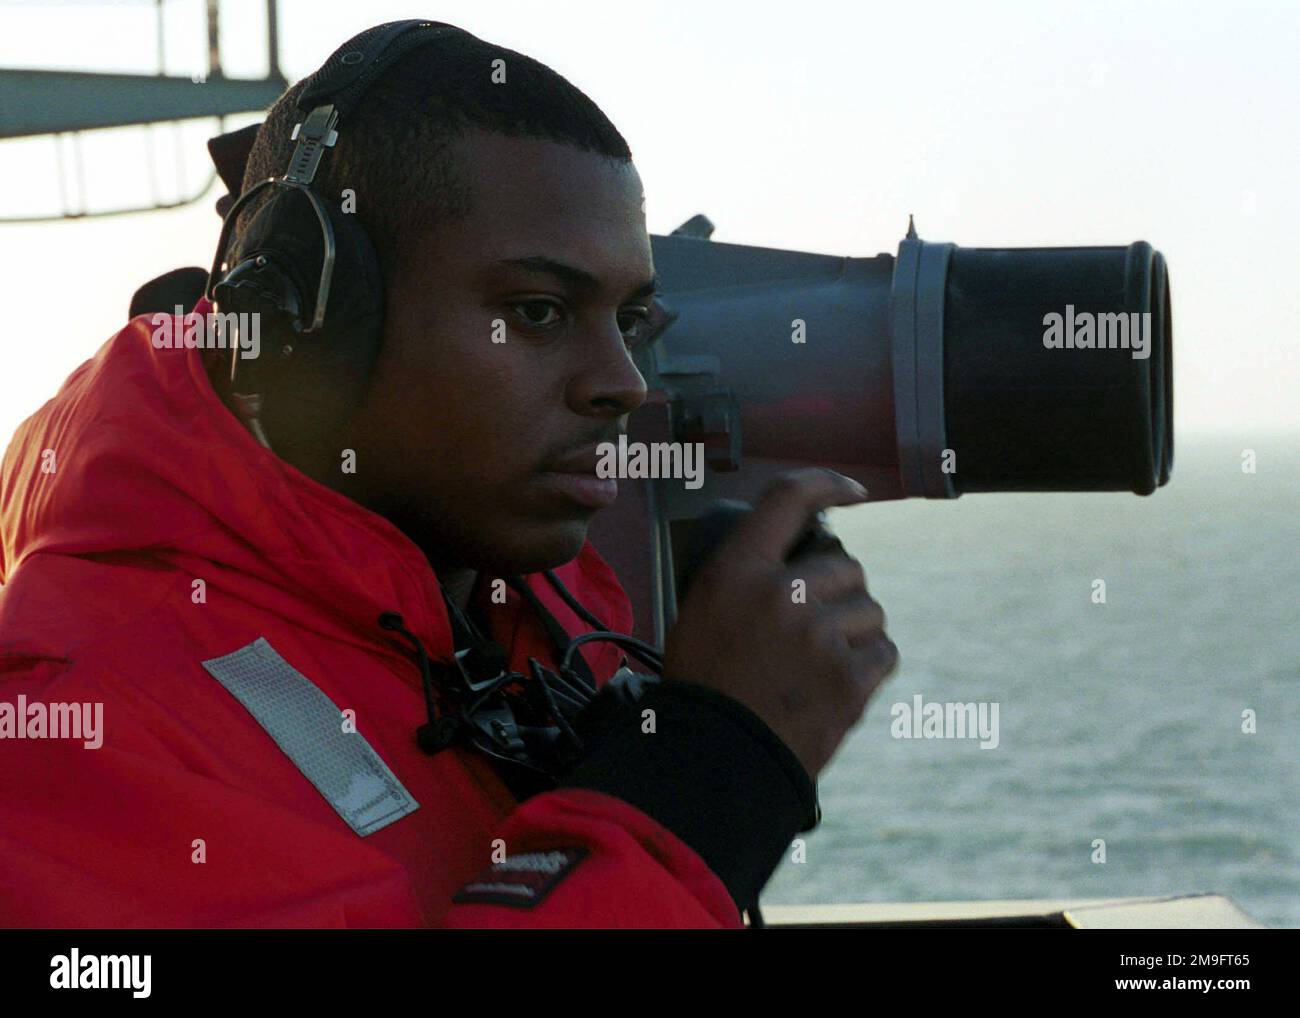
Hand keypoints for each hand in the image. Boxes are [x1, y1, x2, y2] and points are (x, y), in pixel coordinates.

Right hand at [662, 468, 898, 778]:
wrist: (713, 764)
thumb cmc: (702, 688)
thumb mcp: (699, 613)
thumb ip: (744, 577)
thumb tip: (796, 559)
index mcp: (737, 571)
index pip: (789, 499)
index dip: (828, 484)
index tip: (853, 492)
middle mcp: (781, 594)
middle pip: (846, 564)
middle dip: (840, 590)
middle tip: (817, 625)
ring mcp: (819, 636)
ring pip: (870, 609)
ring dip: (855, 630)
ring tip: (821, 662)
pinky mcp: (849, 679)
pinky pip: (883, 652)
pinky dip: (868, 665)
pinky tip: (838, 684)